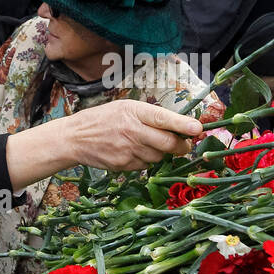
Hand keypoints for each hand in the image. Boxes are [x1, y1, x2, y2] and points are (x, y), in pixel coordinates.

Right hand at [6, 99, 202, 189]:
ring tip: (147, 143)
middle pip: (167, 144)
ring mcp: (128, 150)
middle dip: (182, 146)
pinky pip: (145, 165)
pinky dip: (146, 160)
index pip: (163, 118)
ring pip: (159, 157)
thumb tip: (179, 125)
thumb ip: (150, 116)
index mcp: (134, 112)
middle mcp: (132, 131)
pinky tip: (134, 151)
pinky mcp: (124, 165)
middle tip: (185, 144)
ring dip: (161, 153)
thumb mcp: (125, 108)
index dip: (183, 124)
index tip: (198, 128)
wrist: (75, 138)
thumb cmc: (103, 119)